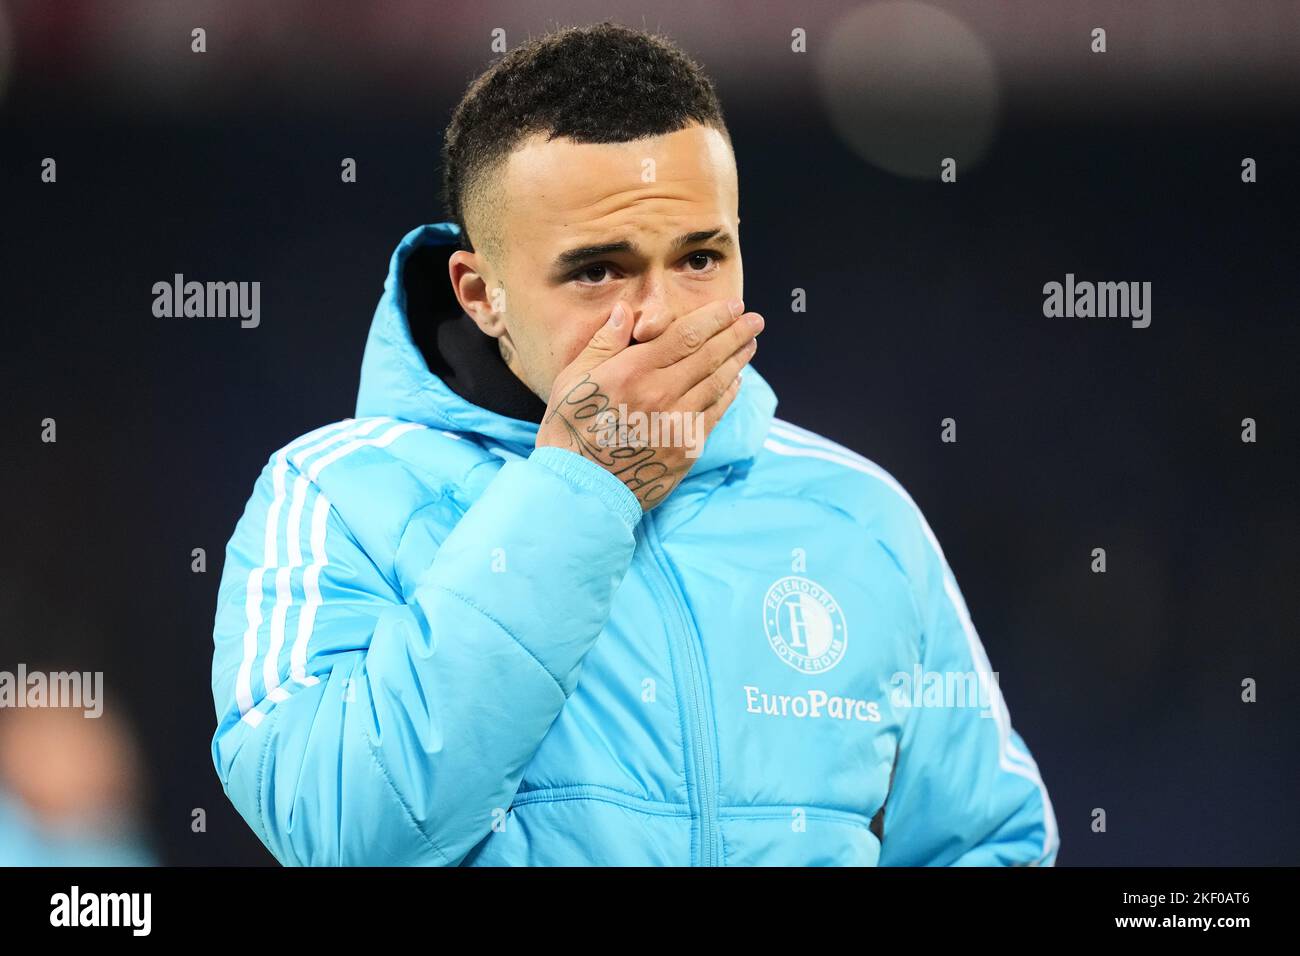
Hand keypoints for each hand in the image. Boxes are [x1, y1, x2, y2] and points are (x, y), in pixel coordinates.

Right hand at [537, 298, 763, 509]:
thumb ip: (604, 343)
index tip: (733, 307)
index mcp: (633, 372)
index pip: (685, 336)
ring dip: (737, 361)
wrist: (580, 489)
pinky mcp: (685, 449)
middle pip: (709, 357)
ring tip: (750, 345)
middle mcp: (660, 395)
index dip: (714, 319)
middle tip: (755, 321)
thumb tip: (627, 312)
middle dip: (735, 334)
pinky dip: (728, 395)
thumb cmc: (569, 431)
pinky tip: (735, 382)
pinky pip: (715, 415)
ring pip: (717, 384)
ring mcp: (677, 424)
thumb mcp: (574, 379)